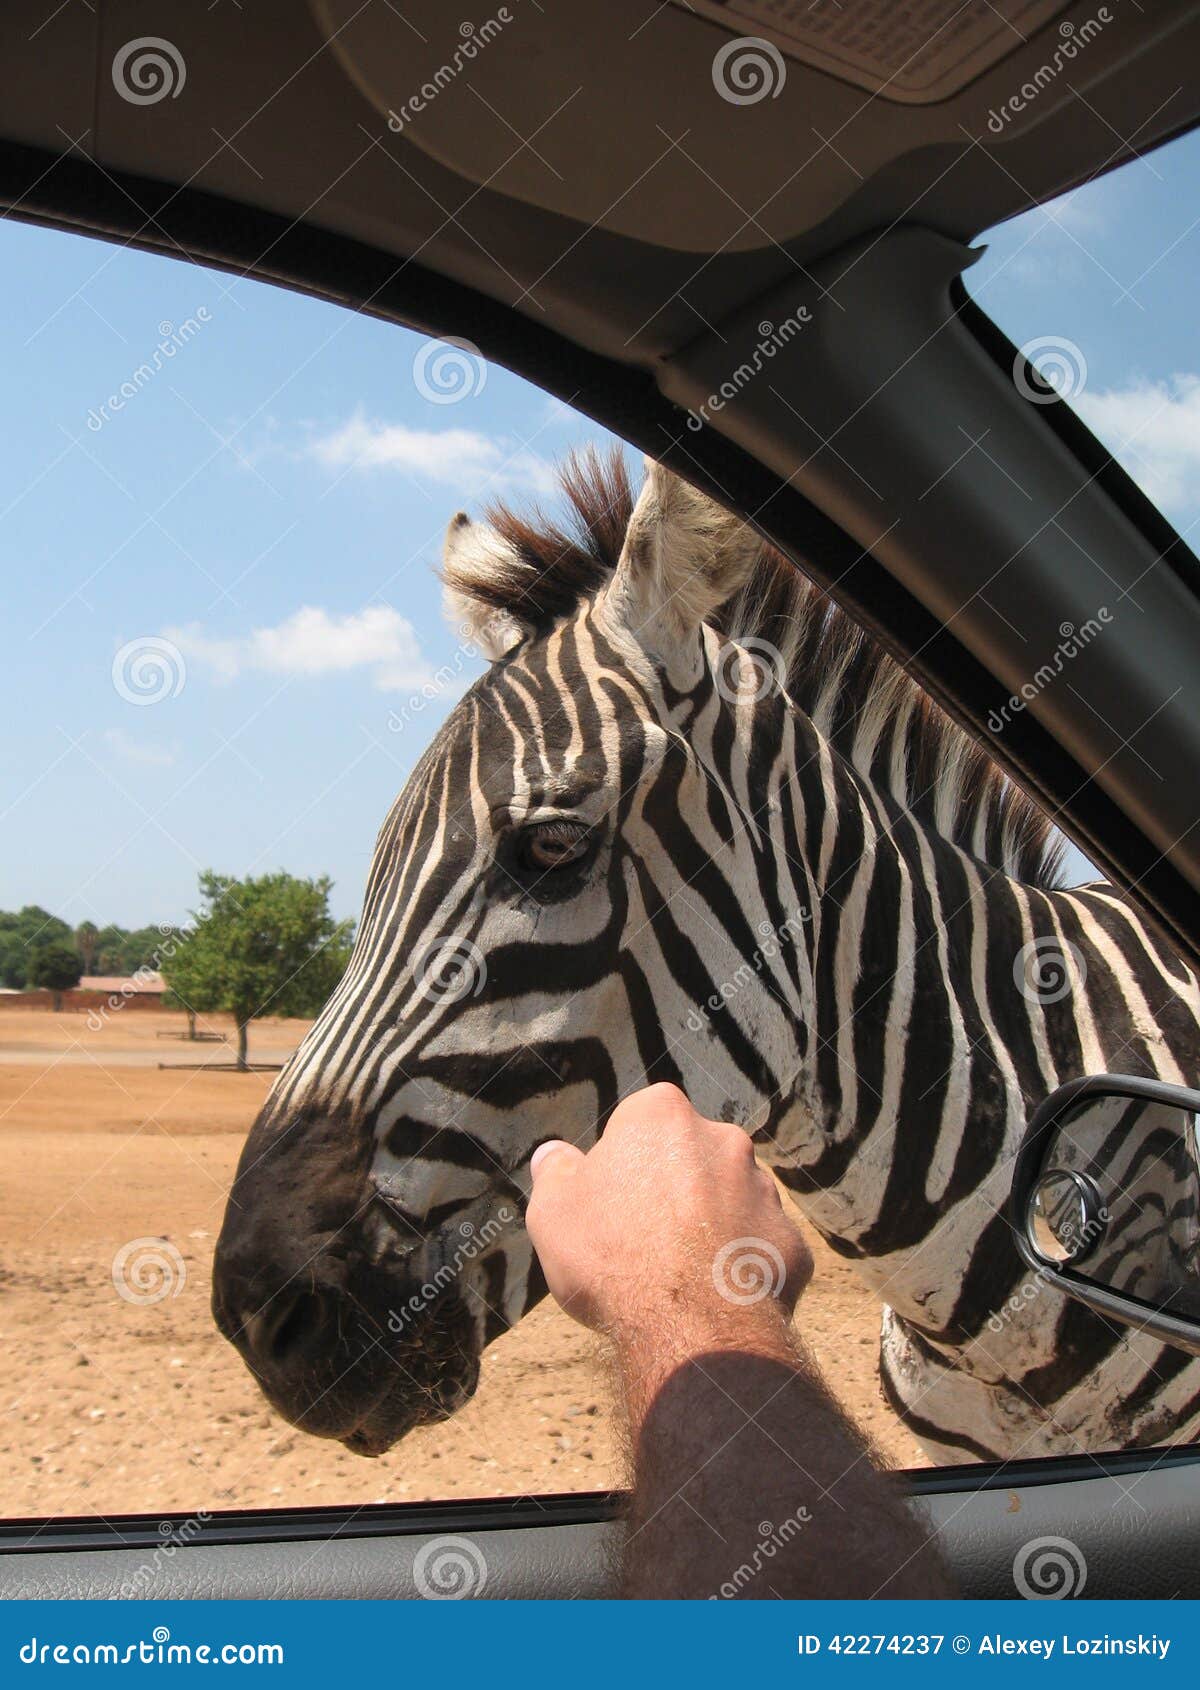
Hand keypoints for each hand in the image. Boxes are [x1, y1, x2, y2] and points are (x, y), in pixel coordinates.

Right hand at [525, 1081, 810, 1345]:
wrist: (689, 1327)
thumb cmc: (612, 1258)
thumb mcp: (553, 1211)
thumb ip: (555, 1173)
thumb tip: (552, 1154)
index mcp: (661, 1115)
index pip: (637, 1126)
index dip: (618, 1168)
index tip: (607, 1208)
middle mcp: (723, 1139)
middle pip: (688, 1161)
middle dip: (670, 1192)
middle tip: (639, 1244)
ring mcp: (766, 1190)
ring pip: (729, 1203)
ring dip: (708, 1228)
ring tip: (677, 1279)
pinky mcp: (791, 1242)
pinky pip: (760, 1250)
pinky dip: (741, 1268)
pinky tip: (713, 1299)